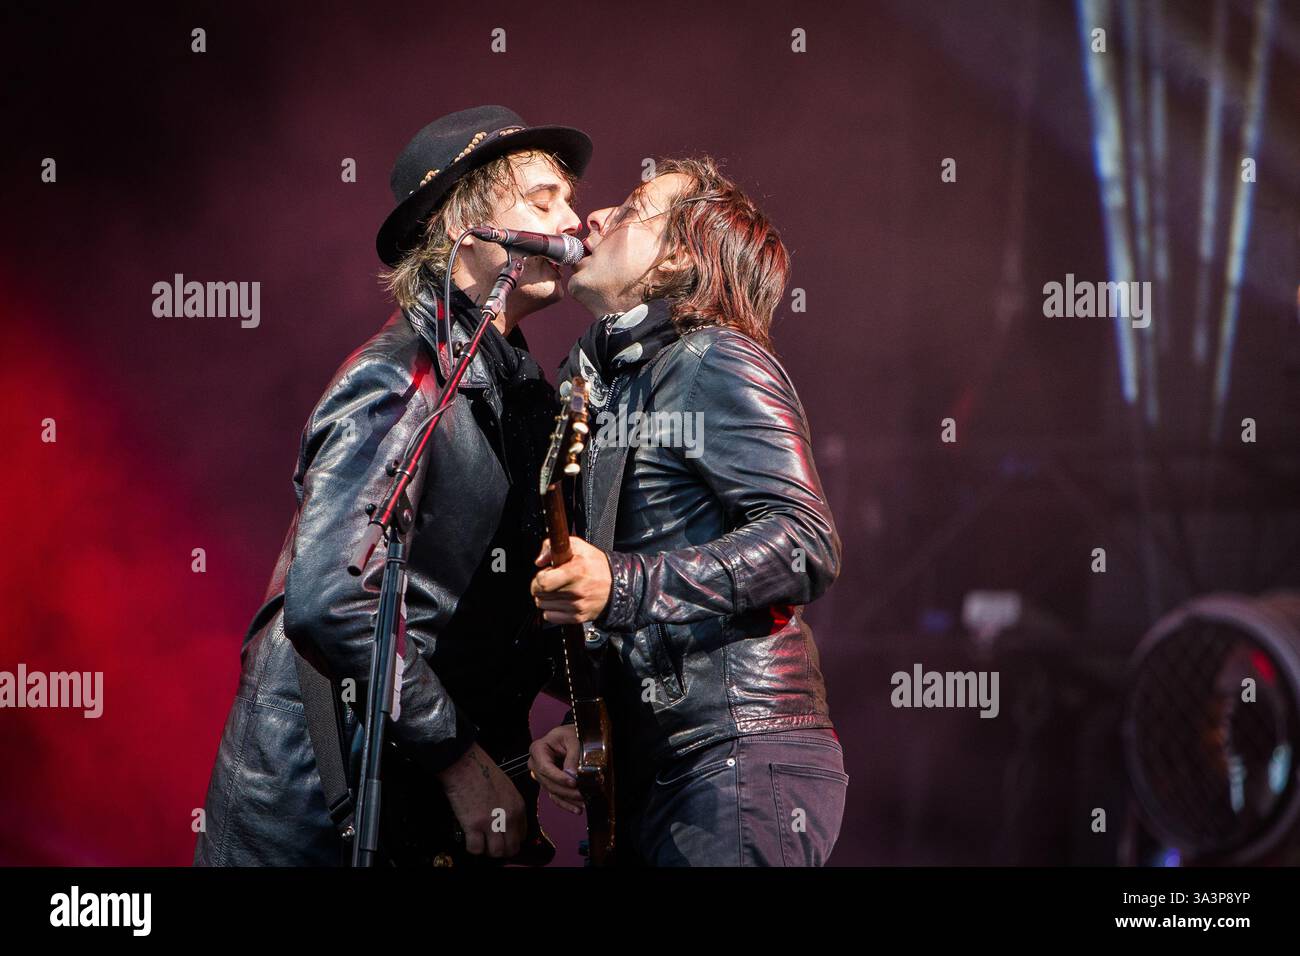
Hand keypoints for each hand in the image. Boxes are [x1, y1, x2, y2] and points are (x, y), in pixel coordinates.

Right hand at [436, 742, 526, 857]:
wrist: (466, 765)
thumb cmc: (483, 771)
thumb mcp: (507, 787)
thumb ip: (509, 806)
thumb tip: (505, 822)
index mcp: (518, 807)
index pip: (522, 835)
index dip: (512, 840)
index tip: (504, 839)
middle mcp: (509, 817)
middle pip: (511, 848)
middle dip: (501, 849)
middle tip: (491, 844)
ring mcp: (492, 823)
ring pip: (496, 852)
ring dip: (487, 850)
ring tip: (480, 842)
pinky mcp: (474, 826)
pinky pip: (476, 849)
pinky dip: (472, 847)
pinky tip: (469, 838)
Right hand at [528, 724, 582, 813]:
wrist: (572, 736)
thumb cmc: (570, 734)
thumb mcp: (573, 739)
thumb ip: (572, 755)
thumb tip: (571, 774)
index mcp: (538, 749)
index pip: (545, 767)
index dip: (559, 777)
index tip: (573, 782)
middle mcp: (536, 764)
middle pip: (548, 782)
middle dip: (566, 790)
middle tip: (582, 793)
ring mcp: (542, 775)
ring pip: (553, 791)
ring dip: (568, 799)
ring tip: (583, 802)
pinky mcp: (550, 783)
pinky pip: (556, 796)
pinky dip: (567, 804)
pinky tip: (577, 809)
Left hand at [531, 536, 612, 623]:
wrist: (618, 586)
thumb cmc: (597, 566)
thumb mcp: (578, 547)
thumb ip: (553, 547)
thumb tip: (539, 561)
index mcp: (575, 572)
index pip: (543, 582)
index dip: (539, 578)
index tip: (545, 574)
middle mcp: (576, 591)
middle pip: (540, 594)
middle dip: (540, 586)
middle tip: (551, 581)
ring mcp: (576, 606)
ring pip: (543, 605)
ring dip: (545, 598)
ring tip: (557, 590)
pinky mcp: (577, 617)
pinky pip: (550, 617)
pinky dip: (551, 610)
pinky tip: (560, 601)